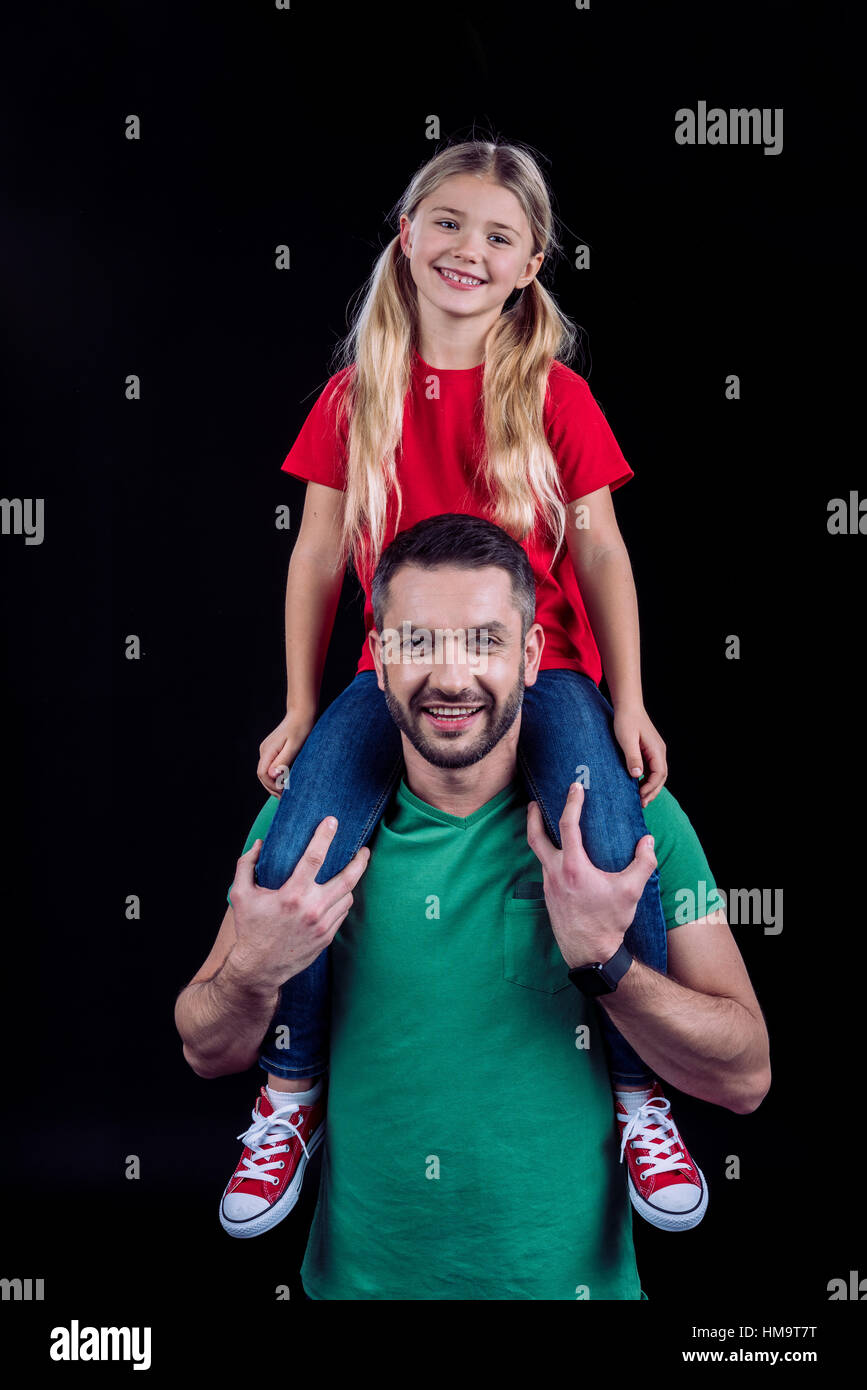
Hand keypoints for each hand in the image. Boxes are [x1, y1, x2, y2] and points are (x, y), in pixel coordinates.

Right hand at [228, 819, 370, 989]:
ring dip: (350, 882)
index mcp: (291, 895)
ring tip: (350, 872)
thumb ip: (246, 865)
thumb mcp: (241, 895)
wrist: (259, 968)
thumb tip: (259, 844)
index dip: (325, 836)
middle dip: (360, 861)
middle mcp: (311, 909)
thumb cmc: (250, 929)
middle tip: (364, 850)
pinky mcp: (327, 937)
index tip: (332, 821)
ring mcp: (322, 925)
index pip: (314, 858)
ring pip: (347, 896)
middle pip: (347, 879)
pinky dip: (342, 901)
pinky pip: (342, 913)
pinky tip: (338, 895)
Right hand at [257, 708, 316, 794]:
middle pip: (262, 775)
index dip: (272, 786)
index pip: (263, 774)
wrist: (302, 713)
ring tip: (286, 792)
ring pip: (266, 772)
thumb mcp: (295, 746)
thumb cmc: (301, 728)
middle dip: (272, 788)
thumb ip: (283, 761)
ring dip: (274, 783)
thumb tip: (272, 776)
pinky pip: (271, 766)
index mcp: (268, 750)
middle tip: (285, 798)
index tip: (284, 793)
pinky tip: (286, 781)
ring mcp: (267, 749)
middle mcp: (264, 750)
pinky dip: (277, 776)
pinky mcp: (272, 749)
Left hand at [526, 782, 656, 968]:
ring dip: (539, 835)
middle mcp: (555, 873)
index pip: (569, 825)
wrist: (590, 953)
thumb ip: (643, 863)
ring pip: (538, 853)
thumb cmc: (609, 922)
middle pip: (535, 836)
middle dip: (533, 816)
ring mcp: (549, 885)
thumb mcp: (631, 891)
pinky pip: (544, 867)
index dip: (572, 803)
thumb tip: (648, 841)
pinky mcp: (548, 896)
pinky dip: (547, 854)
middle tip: (535, 801)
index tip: (576, 787)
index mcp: (574, 867)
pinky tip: (559, 855)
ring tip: (547, 823)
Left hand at [612, 704, 666, 806]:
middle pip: (660, 777)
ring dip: (650, 787)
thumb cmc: (626, 720)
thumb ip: (632, 756)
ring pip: (656, 774)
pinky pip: (650, 769)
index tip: (640, 797)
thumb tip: (636, 775)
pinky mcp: (648, 750)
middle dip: (652, 791)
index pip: (659, 774)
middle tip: (641, 804)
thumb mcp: (627, 739)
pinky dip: (646, 779)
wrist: (627, 706)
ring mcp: (655, 751)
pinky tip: (636, 786)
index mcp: (657, 750)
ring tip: (639, 799)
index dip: (651, 788)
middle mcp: (659, 751)